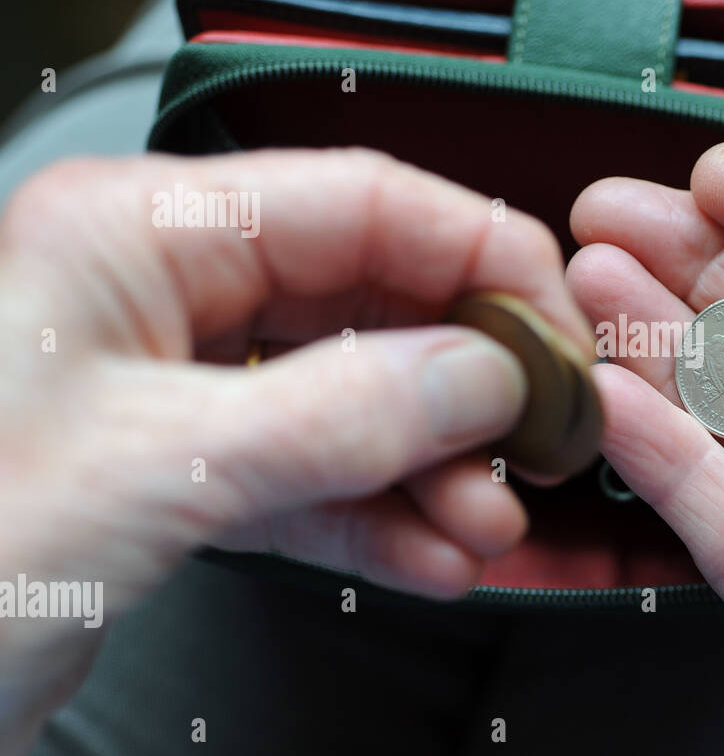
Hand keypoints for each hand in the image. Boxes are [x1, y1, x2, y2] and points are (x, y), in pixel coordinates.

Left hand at [0, 148, 589, 755]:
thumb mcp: (156, 469)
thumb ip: (340, 414)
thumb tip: (482, 373)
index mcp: (135, 233)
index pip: (360, 203)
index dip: (480, 256)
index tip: (556, 326)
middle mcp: (160, 293)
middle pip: (368, 304)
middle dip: (462, 384)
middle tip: (537, 438)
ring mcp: (175, 386)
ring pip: (351, 400)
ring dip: (434, 465)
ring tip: (486, 520)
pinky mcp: (181, 473)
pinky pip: (313, 477)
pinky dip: (380, 517)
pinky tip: (432, 552)